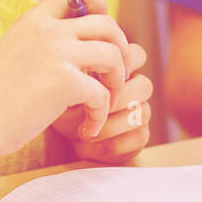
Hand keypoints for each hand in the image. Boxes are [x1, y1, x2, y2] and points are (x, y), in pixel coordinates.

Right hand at [0, 0, 131, 158]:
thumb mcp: (14, 53)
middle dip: (120, 50)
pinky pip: (103, 94)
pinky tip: (87, 129)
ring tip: (102, 104)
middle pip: (107, 23)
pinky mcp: (64, 81)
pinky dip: (100, 115)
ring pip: (113, 55)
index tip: (98, 35)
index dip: (99, 5)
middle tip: (114, 77)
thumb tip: (71, 52)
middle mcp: (47, 29)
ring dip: (117, 83)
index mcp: (33, 20)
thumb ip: (41, 45)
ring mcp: (57, 53)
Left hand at [51, 45, 151, 163]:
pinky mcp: (137, 136)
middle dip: (117, 99)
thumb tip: (85, 73)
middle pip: (145, 86)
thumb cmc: (60, 99)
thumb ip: (79, 71)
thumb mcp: (63, 82)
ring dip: (112, 125)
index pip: (137, 56)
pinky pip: (140, 137)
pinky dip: (113, 144)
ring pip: (144, 113)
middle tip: (90, 108)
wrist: (56, 130)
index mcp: (121, 67)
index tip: (90, 77)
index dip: (119, 67)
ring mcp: (139, 112)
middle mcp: (135, 87)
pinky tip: (89, 145)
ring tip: (84, 133)